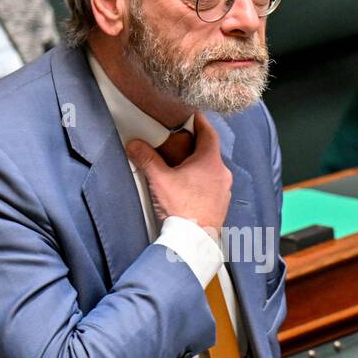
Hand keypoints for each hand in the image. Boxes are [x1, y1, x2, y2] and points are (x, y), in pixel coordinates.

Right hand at [123, 114, 232, 236]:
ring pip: (212, 171)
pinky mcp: (221, 205)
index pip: (209, 133)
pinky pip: (213, 187)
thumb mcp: (160, 181)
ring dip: (199, 166)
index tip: (193, 116)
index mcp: (210, 162)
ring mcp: (224, 191)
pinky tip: (189, 188)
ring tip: (183, 167)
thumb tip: (134, 145)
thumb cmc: (181, 209)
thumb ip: (147, 160)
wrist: (194, 241)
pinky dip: (202, 182)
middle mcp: (222, 174)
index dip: (200, 122)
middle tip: (182, 142)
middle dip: (196, 146)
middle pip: (210, 152)